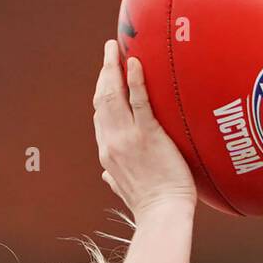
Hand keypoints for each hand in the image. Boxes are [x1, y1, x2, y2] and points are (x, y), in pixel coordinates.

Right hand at [93, 40, 195, 220]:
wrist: (163, 215)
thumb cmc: (150, 206)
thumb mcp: (125, 191)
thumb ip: (114, 179)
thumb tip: (106, 176)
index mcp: (107, 154)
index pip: (99, 115)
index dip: (101, 91)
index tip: (106, 76)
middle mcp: (112, 142)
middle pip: (102, 98)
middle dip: (104, 71)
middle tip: (109, 50)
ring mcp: (128, 138)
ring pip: (114, 95)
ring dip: (113, 67)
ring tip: (116, 47)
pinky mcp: (148, 136)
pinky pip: (139, 101)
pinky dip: (135, 80)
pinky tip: (135, 62)